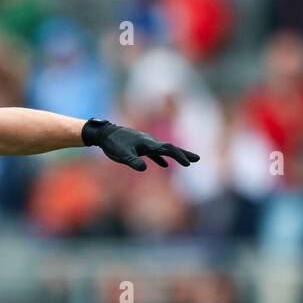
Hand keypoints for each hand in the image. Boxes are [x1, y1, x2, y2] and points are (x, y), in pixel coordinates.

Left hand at [81, 118, 198, 171]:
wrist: (105, 134)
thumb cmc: (112, 144)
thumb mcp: (121, 155)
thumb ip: (133, 161)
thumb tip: (145, 168)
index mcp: (148, 143)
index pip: (168, 149)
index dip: (179, 156)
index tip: (188, 163)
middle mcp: (150, 142)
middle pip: (170, 148)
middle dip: (184, 154)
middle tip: (198, 159)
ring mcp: (145, 143)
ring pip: (164, 150)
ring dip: (175, 156)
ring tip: (187, 162)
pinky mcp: (140, 146)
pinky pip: (154, 153)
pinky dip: (161, 158)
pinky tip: (164, 165)